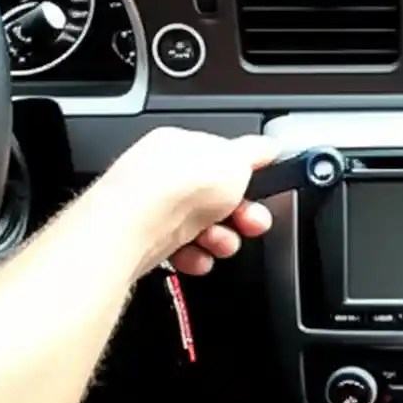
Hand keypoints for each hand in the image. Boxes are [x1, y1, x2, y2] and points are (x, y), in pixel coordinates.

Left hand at [95, 127, 279, 276]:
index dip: (248, 177)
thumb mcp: (235, 159)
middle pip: (216, 198)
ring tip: (221, 244)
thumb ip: (255, 152)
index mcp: (180, 144)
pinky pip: (181, 251)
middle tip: (252, 224)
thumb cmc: (176, 187)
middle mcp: (163, 174)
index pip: (222, 158)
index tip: (265, 191)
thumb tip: (270, 145)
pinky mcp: (144, 241)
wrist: (133, 228)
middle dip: (240, 215)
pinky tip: (197, 258)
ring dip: (221, 239)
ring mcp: (152, 209)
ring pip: (201, 228)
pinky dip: (195, 258)